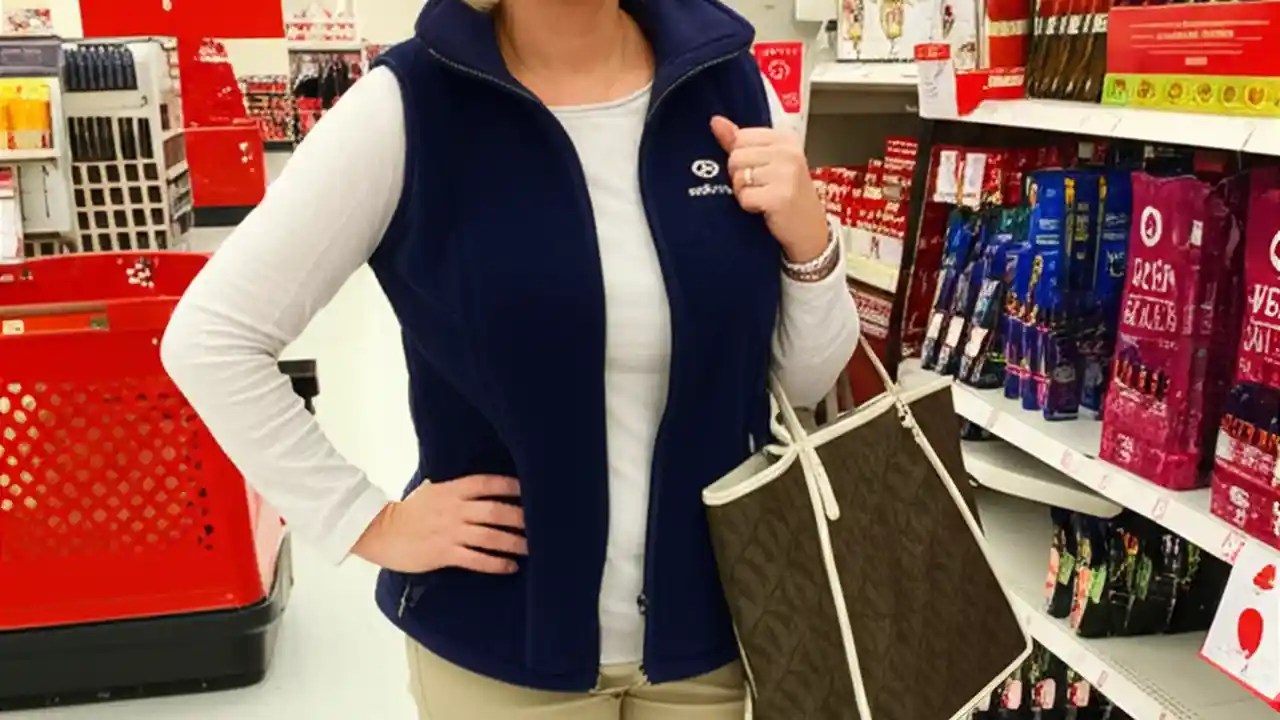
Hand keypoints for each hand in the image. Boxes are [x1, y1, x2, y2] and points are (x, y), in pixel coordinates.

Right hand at [353, 474, 526, 573]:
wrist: (380, 532)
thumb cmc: (408, 512)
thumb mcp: (431, 491)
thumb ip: (456, 490)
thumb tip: (481, 488)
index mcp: (452, 490)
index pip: (487, 484)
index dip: (510, 486)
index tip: (531, 490)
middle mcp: (455, 509)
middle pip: (496, 511)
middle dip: (521, 518)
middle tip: (541, 524)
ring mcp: (451, 532)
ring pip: (490, 537)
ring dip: (514, 542)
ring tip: (532, 548)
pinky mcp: (445, 553)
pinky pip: (476, 558)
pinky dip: (496, 563)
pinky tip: (510, 566)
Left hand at [710, 115, 829, 263]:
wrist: (809, 232)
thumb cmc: (787, 196)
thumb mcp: (768, 163)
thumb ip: (739, 141)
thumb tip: (715, 121)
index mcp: (785, 139)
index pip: (741, 137)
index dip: (741, 158)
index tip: (760, 171)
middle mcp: (788, 152)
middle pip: (735, 157)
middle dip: (740, 176)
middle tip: (762, 188)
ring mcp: (786, 174)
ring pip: (738, 177)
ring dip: (744, 193)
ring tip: (763, 198)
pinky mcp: (780, 196)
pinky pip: (744, 197)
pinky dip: (749, 207)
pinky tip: (764, 209)